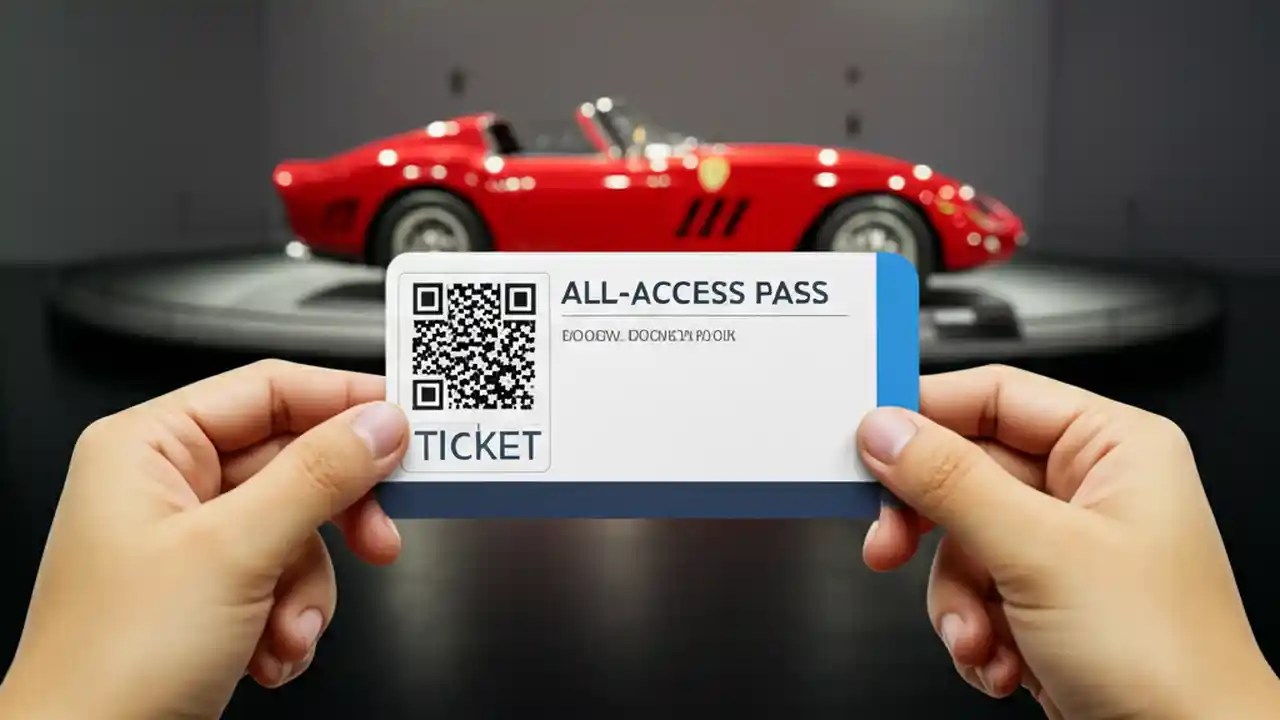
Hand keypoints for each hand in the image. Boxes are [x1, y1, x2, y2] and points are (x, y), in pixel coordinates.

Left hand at [0, 360, 409, 718]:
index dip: (344, 402)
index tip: (407, 423)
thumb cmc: (112, 664)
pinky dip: (291, 619)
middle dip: (335, 519)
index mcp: (147, 447)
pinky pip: (284, 579)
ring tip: (290, 632)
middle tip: (381, 536)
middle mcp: (166, 486)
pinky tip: (270, 655)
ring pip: (297, 531)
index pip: (269, 389)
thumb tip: (380, 424)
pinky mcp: (208, 593)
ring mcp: (187, 543)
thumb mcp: (235, 553)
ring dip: (309, 589)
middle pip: (293, 464)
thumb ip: (318, 477)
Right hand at [858, 365, 1279, 718]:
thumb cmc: (1168, 658)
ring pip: (960, 542)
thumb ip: (952, 483)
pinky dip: (973, 630)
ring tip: (977, 636)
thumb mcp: (1040, 554)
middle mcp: (1091, 491)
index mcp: (1114, 448)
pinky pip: (974, 590)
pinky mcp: (1046, 601)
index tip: (867, 440)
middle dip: (930, 529)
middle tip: (887, 543)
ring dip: (955, 599)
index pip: (996, 396)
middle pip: (966, 473)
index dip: (926, 414)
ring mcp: (1067, 550)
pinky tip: (999, 660)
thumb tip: (887, 431)